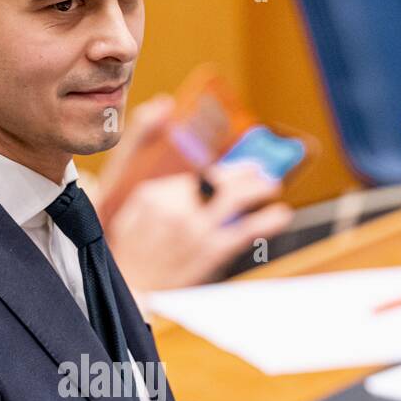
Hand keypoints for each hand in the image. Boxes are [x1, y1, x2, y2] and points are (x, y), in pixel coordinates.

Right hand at [93, 94, 292, 291]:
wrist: (127, 294)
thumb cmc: (124, 251)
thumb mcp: (120, 202)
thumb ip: (140, 156)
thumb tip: (162, 106)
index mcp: (153, 194)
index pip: (196, 173)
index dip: (222, 171)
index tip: (236, 169)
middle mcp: (175, 208)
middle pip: (219, 179)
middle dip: (243, 174)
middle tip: (260, 172)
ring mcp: (193, 231)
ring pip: (235, 199)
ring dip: (259, 189)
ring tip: (272, 186)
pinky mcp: (208, 253)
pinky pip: (243, 231)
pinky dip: (266, 221)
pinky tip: (280, 214)